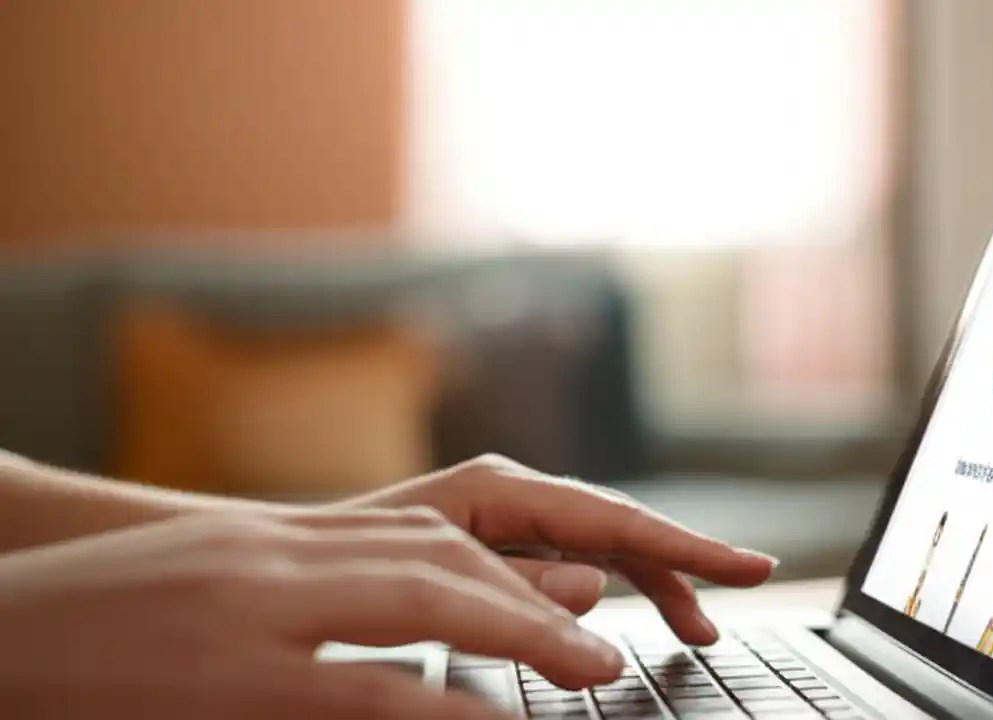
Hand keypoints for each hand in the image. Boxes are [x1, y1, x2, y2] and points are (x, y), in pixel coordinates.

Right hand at [0, 512, 625, 719]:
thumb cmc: (94, 631)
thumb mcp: (209, 597)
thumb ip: (313, 598)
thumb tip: (411, 623)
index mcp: (271, 543)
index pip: (420, 539)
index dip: (506, 570)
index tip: (567, 602)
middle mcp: (272, 562)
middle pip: (438, 561)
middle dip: (531, 604)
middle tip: (601, 650)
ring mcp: (249, 619)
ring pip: (418, 606)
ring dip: (516, 634)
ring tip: (586, 672)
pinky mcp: (227, 684)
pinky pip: (363, 693)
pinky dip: (440, 706)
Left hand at [334, 454, 778, 644]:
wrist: (254, 565)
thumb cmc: (329, 572)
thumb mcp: (422, 583)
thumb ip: (514, 585)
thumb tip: (598, 588)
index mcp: (495, 492)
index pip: (616, 523)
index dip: (688, 549)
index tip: (750, 568)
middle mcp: (503, 494)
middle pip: (617, 530)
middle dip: (680, 564)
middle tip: (742, 594)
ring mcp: (495, 516)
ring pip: (595, 549)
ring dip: (648, 583)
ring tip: (694, 625)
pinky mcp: (484, 542)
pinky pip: (563, 563)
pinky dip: (603, 590)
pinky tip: (623, 613)